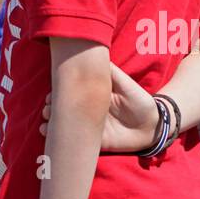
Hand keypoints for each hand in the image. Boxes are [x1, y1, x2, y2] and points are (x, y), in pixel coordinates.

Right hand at [39, 61, 159, 151]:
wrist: (153, 125)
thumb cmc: (139, 100)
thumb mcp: (125, 84)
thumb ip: (110, 72)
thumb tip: (95, 56)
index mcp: (94, 95)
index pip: (71, 92)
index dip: (58, 93)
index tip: (50, 94)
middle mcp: (90, 111)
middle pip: (65, 108)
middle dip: (51, 108)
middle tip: (48, 109)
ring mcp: (92, 126)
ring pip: (67, 125)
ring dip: (52, 123)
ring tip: (47, 121)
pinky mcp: (97, 142)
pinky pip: (78, 142)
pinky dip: (63, 140)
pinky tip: (50, 134)